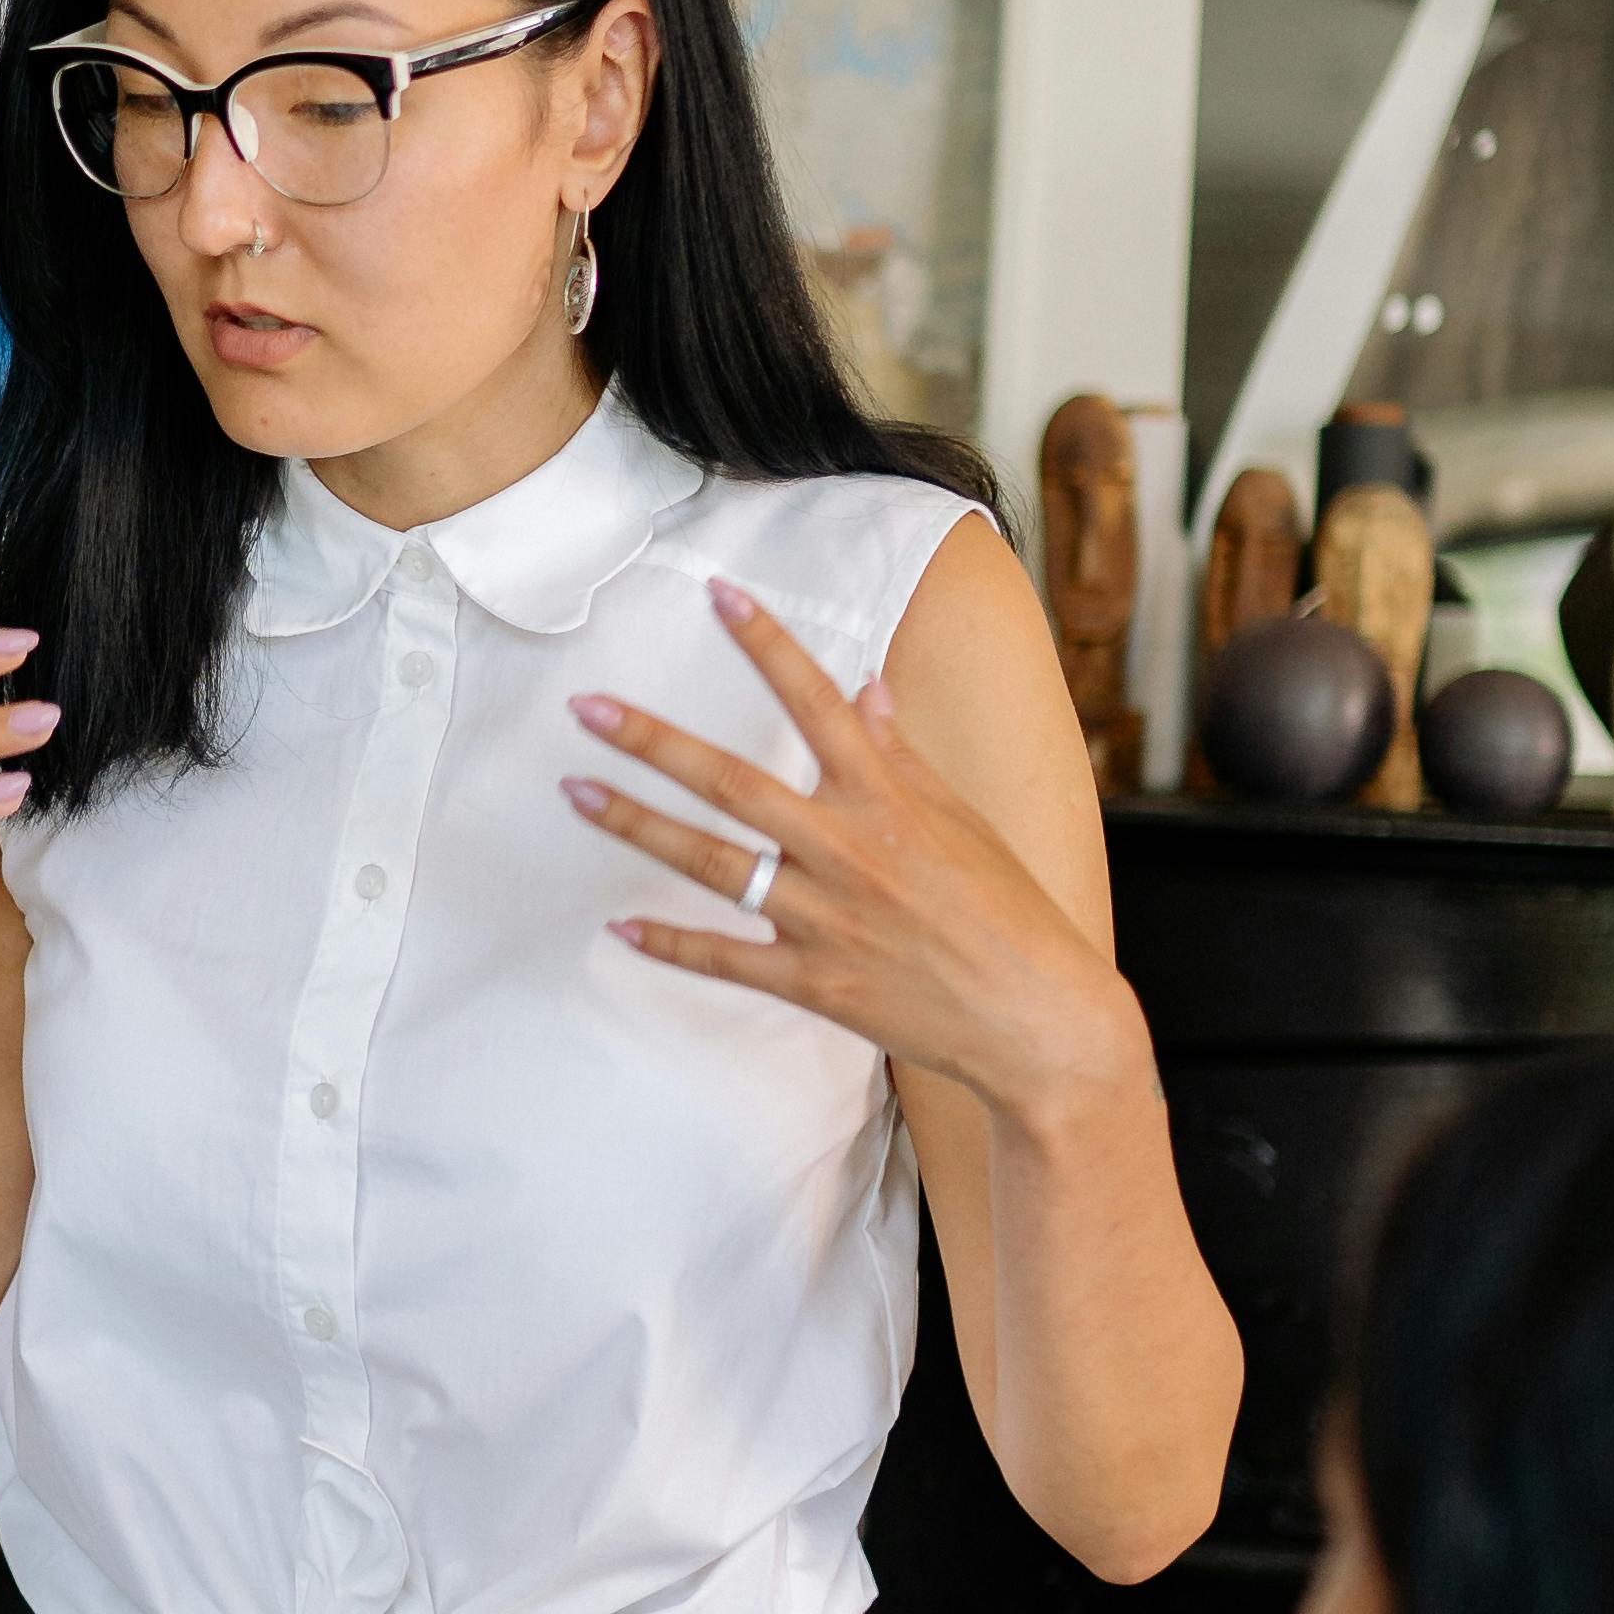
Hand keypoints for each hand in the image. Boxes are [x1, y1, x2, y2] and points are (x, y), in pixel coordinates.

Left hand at [568, 582, 1135, 1121]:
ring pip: (711, 864)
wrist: (1037, 1019)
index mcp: (886, 799)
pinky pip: (724, 958)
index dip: (768, 643)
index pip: (817, 701)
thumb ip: (899, 753)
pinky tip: (620, 924)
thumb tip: (864, 686)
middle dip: (652, 743)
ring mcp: (824, 919)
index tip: (719, 593)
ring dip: (636, 826)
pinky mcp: (813, 982)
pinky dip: (670, 943)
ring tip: (576, 792)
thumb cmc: (1008, 912)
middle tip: (587, 709)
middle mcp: (847, 850)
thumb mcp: (961, 818)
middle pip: (731, 783)